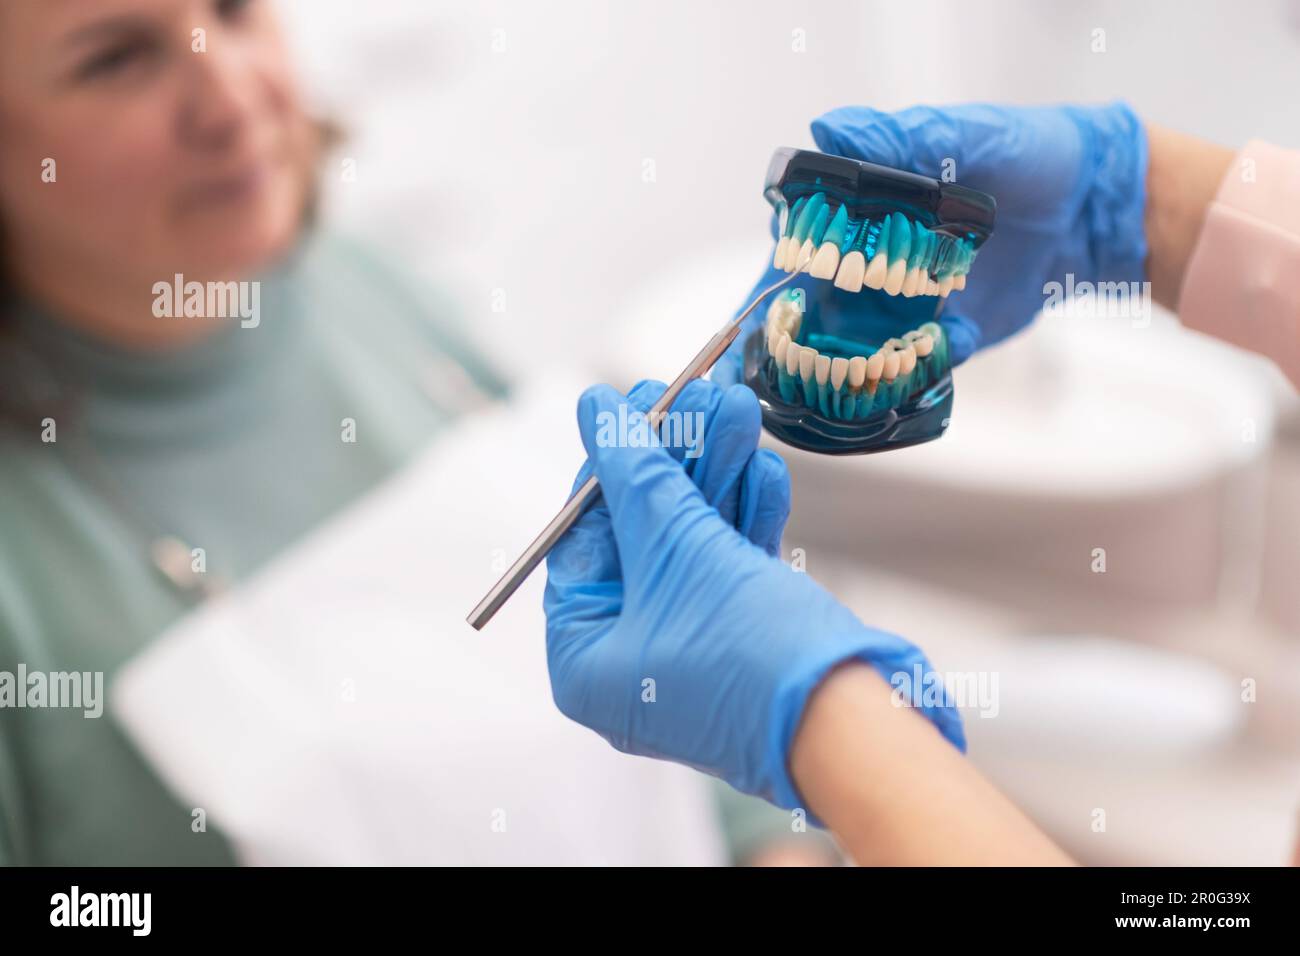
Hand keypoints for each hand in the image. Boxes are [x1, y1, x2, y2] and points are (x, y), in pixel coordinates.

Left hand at [543, 379, 963, 810]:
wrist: (856, 729)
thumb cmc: (751, 653)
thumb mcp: (680, 549)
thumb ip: (636, 474)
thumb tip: (596, 410)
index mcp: (584, 660)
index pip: (581, 538)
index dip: (609, 464)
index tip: (632, 404)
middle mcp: (630, 661)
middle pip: (641, 533)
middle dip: (678, 459)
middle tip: (697, 392)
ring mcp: (689, 651)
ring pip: (693, 540)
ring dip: (718, 473)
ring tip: (737, 406)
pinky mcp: (743, 640)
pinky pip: (731, 564)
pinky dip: (747, 516)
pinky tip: (763, 470)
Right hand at [715, 102, 1147, 385]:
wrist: (1092, 206)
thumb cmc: (1023, 154)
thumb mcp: (960, 135)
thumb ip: (895, 138)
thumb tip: (827, 131)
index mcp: (854, 217)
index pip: (790, 254)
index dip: (767, 287)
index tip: (758, 311)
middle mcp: (866, 269)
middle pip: (806, 319)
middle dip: (788, 349)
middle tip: (784, 367)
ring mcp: (901, 311)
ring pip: (848, 357)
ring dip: (843, 374)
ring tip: (854, 376)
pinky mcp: (940, 342)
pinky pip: (911, 370)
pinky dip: (917, 369)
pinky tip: (948, 340)